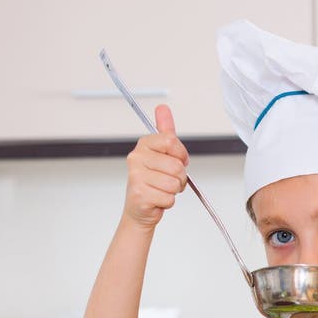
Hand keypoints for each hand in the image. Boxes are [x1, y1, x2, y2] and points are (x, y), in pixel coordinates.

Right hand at [123, 105, 188, 228]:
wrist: (139, 209)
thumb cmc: (152, 182)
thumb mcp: (161, 154)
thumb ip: (165, 132)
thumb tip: (162, 108)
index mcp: (144, 145)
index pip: (171, 141)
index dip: (181, 155)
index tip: (178, 161)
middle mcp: (137, 158)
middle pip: (176, 166)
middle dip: (179, 177)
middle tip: (168, 180)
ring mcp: (136, 176)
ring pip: (174, 183)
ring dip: (173, 191)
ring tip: (162, 190)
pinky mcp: (140, 195)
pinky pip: (169, 198)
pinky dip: (167, 202)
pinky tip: (157, 200)